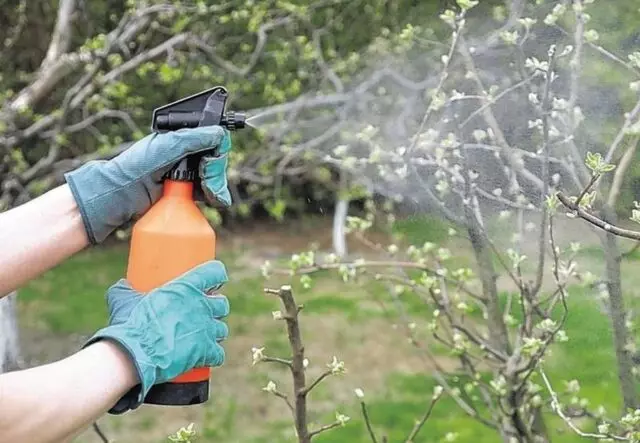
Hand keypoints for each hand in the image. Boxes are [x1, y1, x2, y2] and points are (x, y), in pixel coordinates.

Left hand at [64, 126, 232, 243]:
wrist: (118, 196)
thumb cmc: (134, 168)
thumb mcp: (164, 149)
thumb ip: (191, 139)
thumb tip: (218, 134)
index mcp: (180, 138)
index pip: (212, 139)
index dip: (217, 153)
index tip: (210, 166)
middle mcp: (184, 152)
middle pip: (214, 158)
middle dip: (216, 173)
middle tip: (211, 187)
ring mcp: (184, 171)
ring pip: (212, 175)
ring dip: (217, 185)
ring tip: (213, 197)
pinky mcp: (183, 189)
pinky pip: (206, 189)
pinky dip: (213, 194)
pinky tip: (213, 199)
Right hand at [84, 260, 229, 413]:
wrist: (133, 354)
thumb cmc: (130, 324)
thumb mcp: (123, 299)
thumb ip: (125, 289)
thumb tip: (123, 285)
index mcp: (187, 287)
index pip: (214, 272)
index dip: (215, 275)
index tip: (212, 282)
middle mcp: (202, 306)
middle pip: (222, 303)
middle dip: (215, 308)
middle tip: (202, 313)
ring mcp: (206, 329)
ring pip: (222, 329)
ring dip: (214, 332)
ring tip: (202, 336)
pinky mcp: (205, 351)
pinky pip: (219, 354)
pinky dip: (213, 356)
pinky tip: (206, 357)